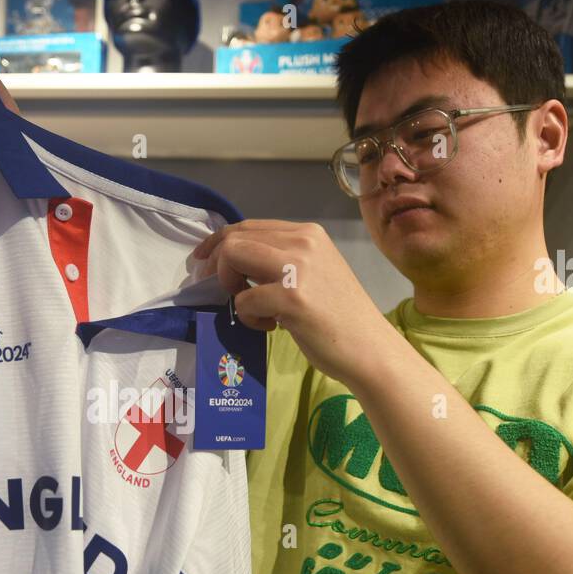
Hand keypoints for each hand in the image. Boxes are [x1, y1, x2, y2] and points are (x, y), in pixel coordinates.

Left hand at [194, 220, 386, 386]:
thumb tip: (233, 260)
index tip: (202, 260)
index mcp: (308, 233)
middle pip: (235, 238)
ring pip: (233, 257)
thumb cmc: (339, 316)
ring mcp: (298, 268)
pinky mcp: (292, 297)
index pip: (249, 226)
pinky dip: (248, 317)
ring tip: (253, 308)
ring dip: (231, 287)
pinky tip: (271, 326)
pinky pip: (244, 300)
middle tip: (222, 290)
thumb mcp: (313, 272)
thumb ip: (280, 259)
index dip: (219, 242)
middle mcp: (303, 242)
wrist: (369, 347)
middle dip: (216, 265)